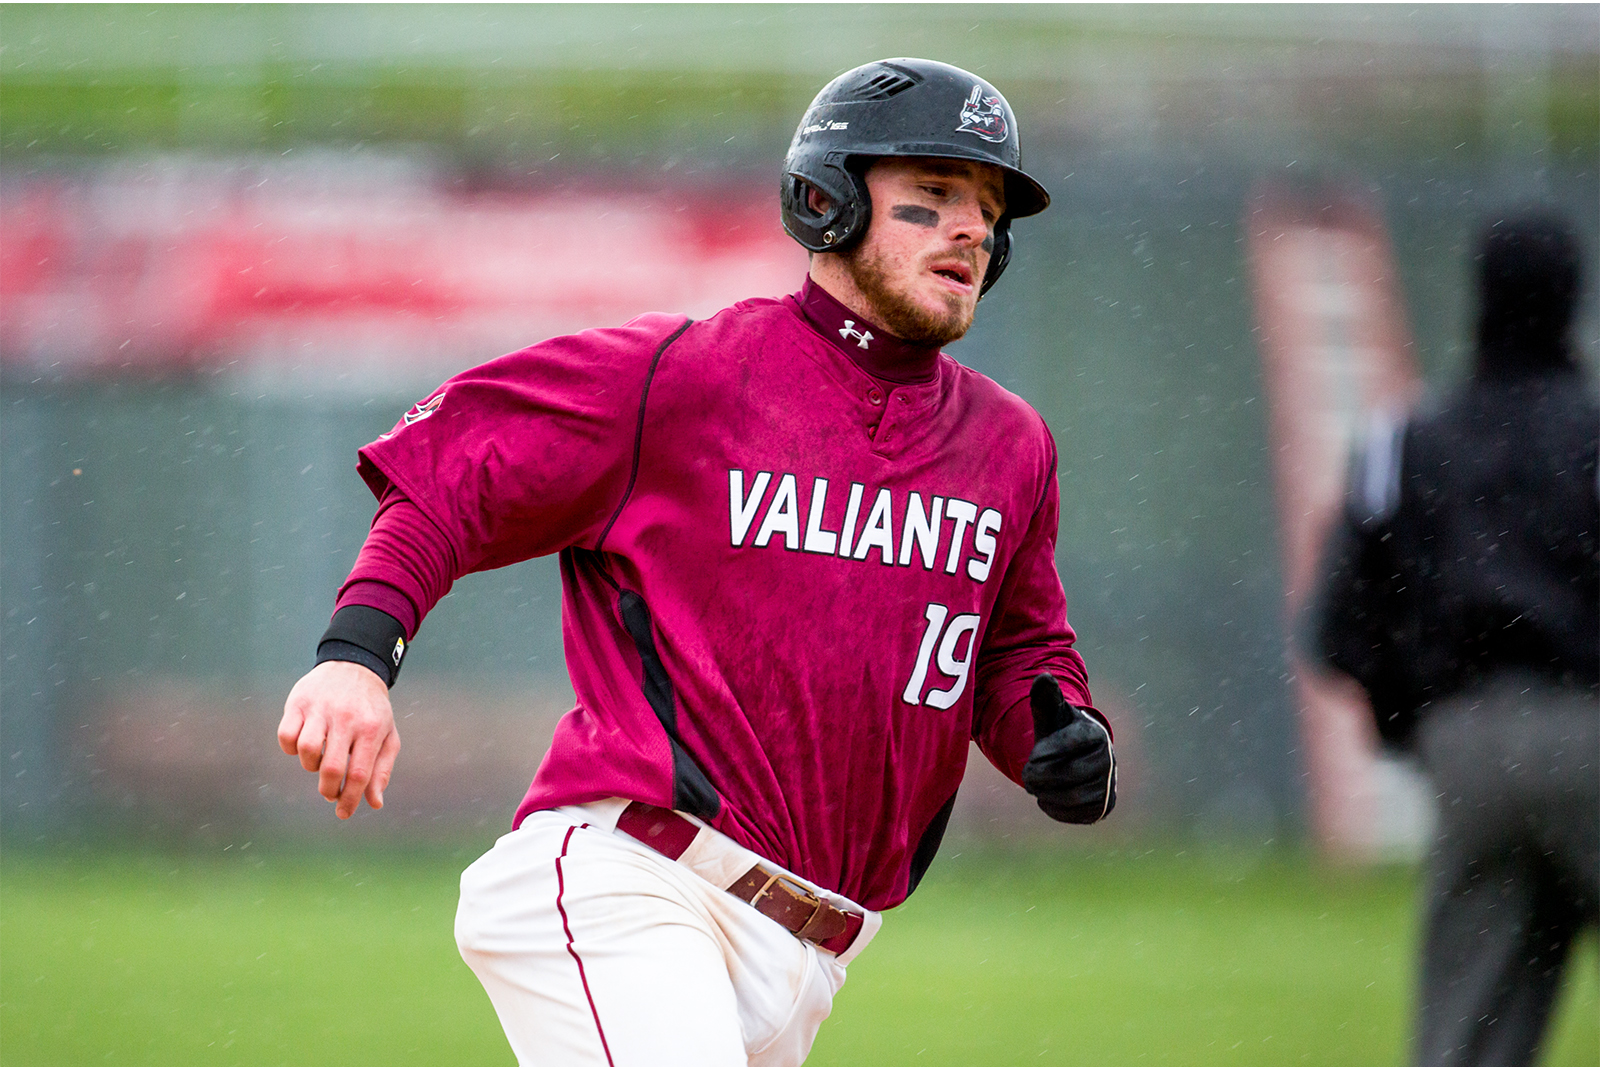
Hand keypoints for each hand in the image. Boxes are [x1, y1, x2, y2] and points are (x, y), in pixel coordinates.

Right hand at [277, 660, 399, 818]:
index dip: (349, 800)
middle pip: (331, 769)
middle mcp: (346, 719)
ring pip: (306, 751)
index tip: (343, 813)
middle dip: (329, 790)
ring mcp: (320, 709)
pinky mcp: (298, 702)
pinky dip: (290, 748)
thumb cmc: (373, 710)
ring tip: (320, 761)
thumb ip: (381, 770)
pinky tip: (302, 746)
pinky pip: (286, 735)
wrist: (355, 667)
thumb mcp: (387, 736)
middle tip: (330, 793)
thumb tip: (374, 803)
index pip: (359, 775)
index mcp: (371, 729)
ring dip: (310, 766)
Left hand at [1021, 673, 1115, 823]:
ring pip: (1073, 797)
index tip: (1030, 757)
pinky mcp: (1103, 808)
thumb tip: (1044, 676)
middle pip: (1070, 774)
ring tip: (1033, 787)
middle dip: (1041, 776)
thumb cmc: (1059, 731)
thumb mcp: (1051, 713)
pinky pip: (1078, 815)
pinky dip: (1056, 809)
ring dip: (1046, 793)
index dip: (1047, 752)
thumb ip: (1045, 696)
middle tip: (1025, 776)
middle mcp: (1108, 761)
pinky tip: (1045, 798)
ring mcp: (1108, 786)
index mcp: (1096, 734)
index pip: (1071, 744)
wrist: (1075, 757)